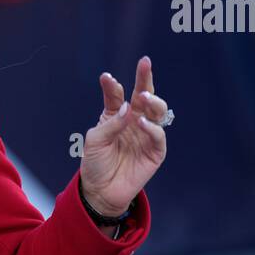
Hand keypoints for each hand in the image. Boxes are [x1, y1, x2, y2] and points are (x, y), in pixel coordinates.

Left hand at [80, 55, 167, 216]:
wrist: (100, 190)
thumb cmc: (95, 163)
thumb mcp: (95, 140)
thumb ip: (110, 123)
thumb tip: (128, 108)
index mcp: (116, 114)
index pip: (118, 94)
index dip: (113, 85)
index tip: (106, 77)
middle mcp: (134, 120)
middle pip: (144, 95)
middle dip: (145, 78)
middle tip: (144, 64)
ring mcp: (146, 134)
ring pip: (157, 111)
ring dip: (152, 100)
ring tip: (143, 96)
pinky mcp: (155, 151)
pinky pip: (158, 135)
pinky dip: (151, 127)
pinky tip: (142, 122)